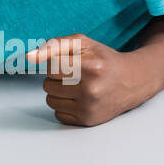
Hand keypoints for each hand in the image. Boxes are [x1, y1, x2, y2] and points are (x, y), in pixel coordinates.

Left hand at [25, 35, 151, 126]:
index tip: (73, 62)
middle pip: (47, 84)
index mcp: (92, 67)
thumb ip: (54, 45)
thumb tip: (29, 57)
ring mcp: (89, 107)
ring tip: (79, 87)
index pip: (51, 66)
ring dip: (59, 93)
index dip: (58, 63)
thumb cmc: (105, 61)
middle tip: (77, 75)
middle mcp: (92, 89)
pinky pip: (57, 114)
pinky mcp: (87, 120)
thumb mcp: (84, 43)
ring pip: (50, 101)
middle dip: (58, 78)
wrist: (134, 81)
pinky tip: (81, 99)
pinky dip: (66, 106)